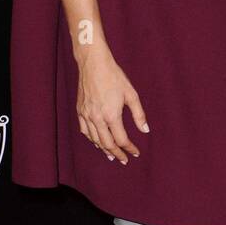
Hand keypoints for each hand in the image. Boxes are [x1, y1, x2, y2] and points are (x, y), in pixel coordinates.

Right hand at [76, 46, 148, 162]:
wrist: (93, 64)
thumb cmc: (114, 77)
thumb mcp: (131, 94)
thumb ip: (139, 114)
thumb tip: (145, 130)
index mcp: (111, 115)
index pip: (121, 139)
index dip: (130, 148)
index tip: (136, 152)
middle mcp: (97, 118)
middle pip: (107, 144)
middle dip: (117, 154)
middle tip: (124, 160)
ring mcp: (86, 115)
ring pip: (94, 140)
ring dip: (104, 150)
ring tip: (111, 156)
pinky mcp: (80, 111)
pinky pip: (84, 131)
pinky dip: (92, 139)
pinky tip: (97, 142)